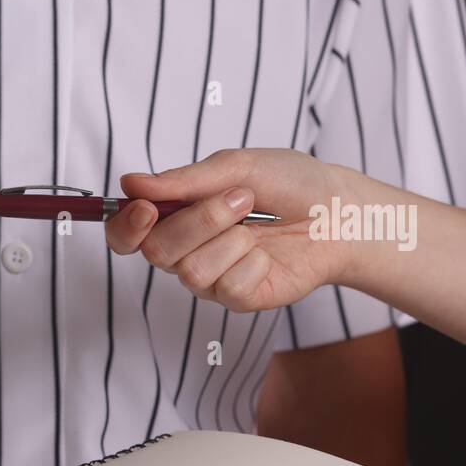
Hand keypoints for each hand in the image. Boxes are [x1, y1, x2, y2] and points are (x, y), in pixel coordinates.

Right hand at [105, 148, 364, 311]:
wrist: (339, 212)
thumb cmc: (290, 183)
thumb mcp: (236, 166)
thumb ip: (182, 180)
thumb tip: (130, 183)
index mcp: (176, 215)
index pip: (126, 234)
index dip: (126, 227)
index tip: (146, 208)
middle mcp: (185, 250)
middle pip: (157, 251)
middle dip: (201, 220)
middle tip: (241, 199)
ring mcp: (209, 278)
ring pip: (191, 271)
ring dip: (231, 238)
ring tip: (258, 224)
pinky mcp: (237, 299)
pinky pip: (227, 287)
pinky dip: (254, 263)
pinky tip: (269, 255)